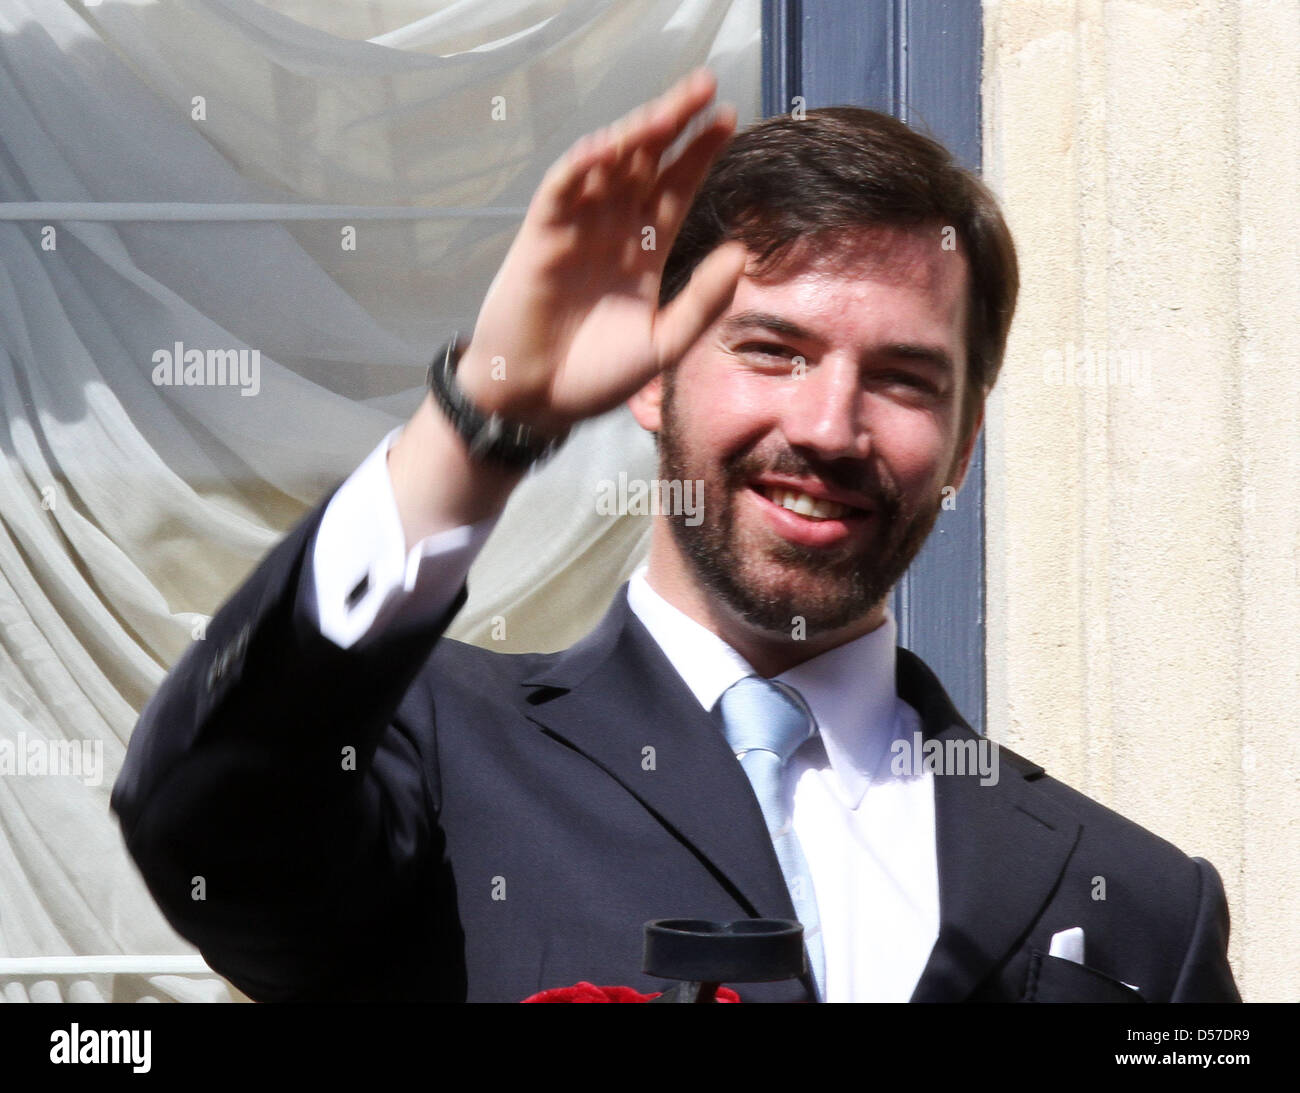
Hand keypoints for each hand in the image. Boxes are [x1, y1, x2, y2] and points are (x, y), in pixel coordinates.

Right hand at [456, 68, 748, 435]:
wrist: (539, 401)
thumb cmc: (597, 376)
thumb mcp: (663, 342)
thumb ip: (702, 301)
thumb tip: (742, 252)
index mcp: (644, 250)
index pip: (676, 187)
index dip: (699, 152)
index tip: (728, 118)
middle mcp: (612, 230)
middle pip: (646, 163)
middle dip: (673, 123)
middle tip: (704, 86)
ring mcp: (576, 229)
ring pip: (607, 166)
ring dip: (634, 135)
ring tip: (666, 110)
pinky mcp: (540, 238)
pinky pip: (561, 190)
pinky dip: (580, 166)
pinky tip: (607, 147)